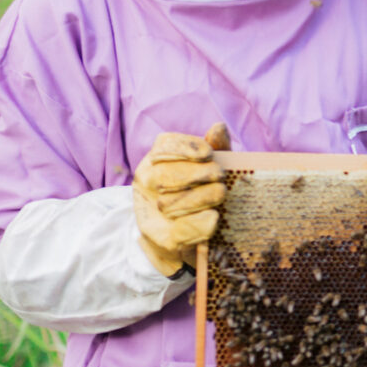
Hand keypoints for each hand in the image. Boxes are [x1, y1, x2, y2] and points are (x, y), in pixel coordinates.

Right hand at [133, 122, 230, 277]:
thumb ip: (217, 148)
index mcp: (155, 160)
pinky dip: (200, 224)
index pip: (164, 147)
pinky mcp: (160, 238)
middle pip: (166, 175)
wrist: (183, 235)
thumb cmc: (199, 191)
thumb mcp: (210, 167)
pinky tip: (213, 217)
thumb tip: (219, 127)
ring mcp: (149, 211)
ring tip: (220, 194)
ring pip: (171, 203)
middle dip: (198, 174)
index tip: (208, 153)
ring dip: (202, 198)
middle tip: (219, 176)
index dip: (186, 148)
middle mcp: (146, 182)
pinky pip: (179, 230)